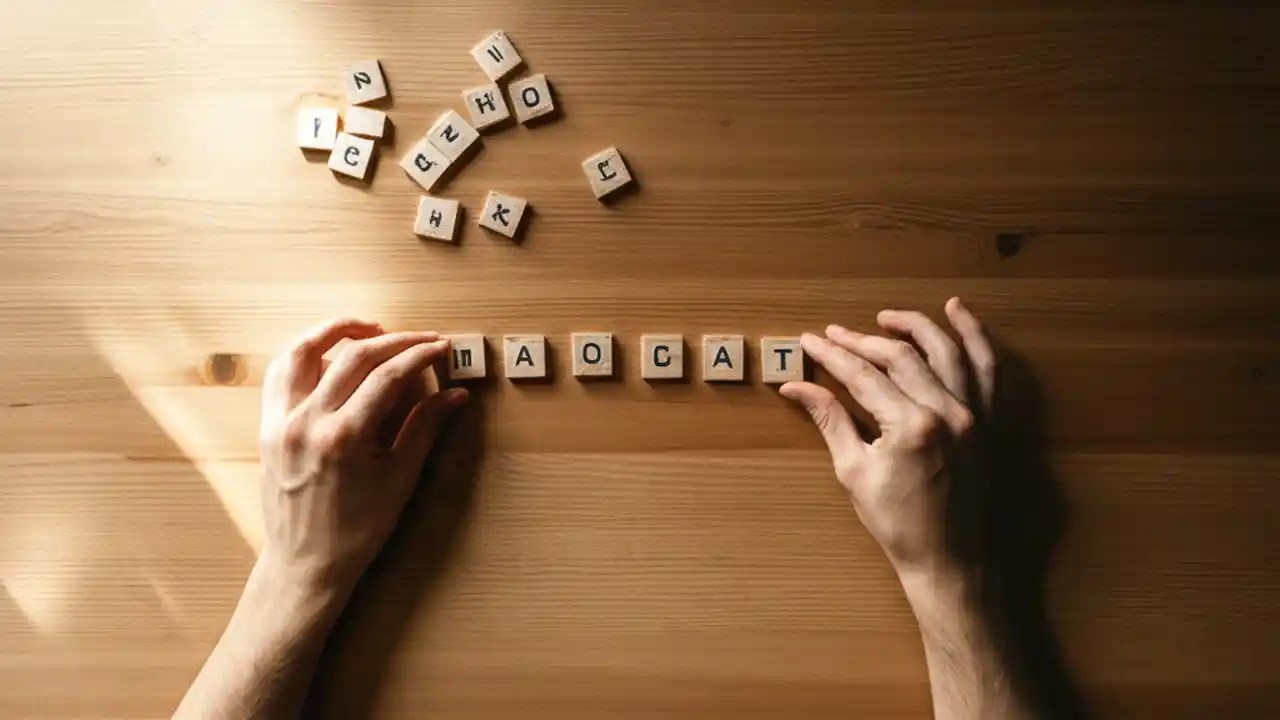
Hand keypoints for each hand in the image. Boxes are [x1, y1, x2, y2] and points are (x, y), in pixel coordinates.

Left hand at [258, 318, 468, 594]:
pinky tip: (329, 353)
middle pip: (353, 358)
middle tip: (422, 339)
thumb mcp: (399, 480)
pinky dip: (304, 353)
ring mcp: (280, 421)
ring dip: (337, 330)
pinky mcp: (267, 426)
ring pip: (304, 351)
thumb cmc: (357, 530)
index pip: (388, 376)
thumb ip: (424, 429)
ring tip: (368, 326)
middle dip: (394, 341)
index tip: (441, 347)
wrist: (305, 564)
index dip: (420, 355)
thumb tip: (456, 394)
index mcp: (343, 438)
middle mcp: (306, 422)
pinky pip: (281, 374)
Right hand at [780, 297, 995, 576]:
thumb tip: (796, 387)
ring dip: (916, 326)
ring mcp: (976, 414)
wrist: (953, 560)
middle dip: (863, 341)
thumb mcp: (855, 471)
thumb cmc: (899, 525)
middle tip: (835, 334)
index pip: (863, 375)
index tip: (811, 340)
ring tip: (888, 316)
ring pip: (947, 350)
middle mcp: (949, 411)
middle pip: (901, 357)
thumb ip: (830, 420)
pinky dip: (975, 336)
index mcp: (912, 426)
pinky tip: (958, 313)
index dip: (833, 354)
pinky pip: (988, 367)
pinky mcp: (992, 420)